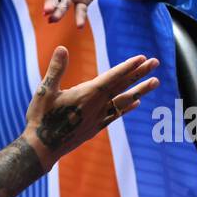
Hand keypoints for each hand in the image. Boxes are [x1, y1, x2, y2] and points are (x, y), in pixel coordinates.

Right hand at [22, 46, 159, 171]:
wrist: (42, 149)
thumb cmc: (41, 118)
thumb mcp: (44, 91)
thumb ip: (56, 69)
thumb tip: (62, 48)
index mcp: (86, 94)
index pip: (112, 77)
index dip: (127, 67)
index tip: (142, 58)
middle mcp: (97, 106)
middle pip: (123, 87)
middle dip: (140, 73)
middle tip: (156, 62)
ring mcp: (98, 118)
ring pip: (125, 101)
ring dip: (141, 90)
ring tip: (156, 82)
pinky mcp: (95, 128)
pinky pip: (116, 115)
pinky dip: (128, 107)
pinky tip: (136, 103)